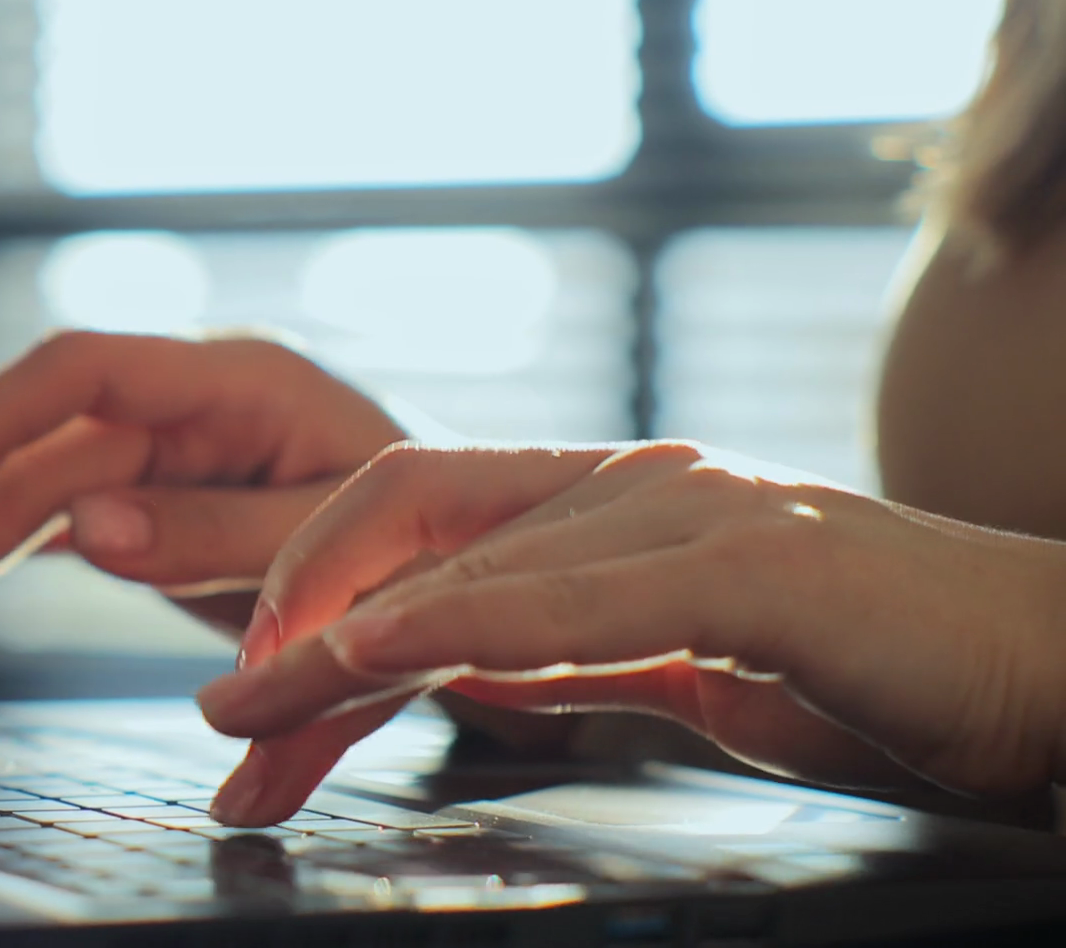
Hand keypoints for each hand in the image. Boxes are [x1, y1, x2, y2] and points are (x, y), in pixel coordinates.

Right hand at [0, 331, 405, 649]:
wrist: (456, 559)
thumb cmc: (419, 538)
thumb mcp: (338, 540)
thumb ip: (218, 531)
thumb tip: (85, 525)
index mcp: (236, 383)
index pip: (87, 371)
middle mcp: (183, 405)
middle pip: (40, 447)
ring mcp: (159, 451)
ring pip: (27, 485)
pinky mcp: (145, 500)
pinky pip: (45, 516)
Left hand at [196, 441, 1065, 825]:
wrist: (1051, 671)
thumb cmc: (873, 671)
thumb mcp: (675, 668)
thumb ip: (565, 650)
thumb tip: (454, 668)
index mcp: (602, 507)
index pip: (413, 529)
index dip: (310, 594)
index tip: (246, 691)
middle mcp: (630, 487)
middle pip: (410, 530)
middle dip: (293, 620)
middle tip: (219, 715)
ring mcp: (694, 513)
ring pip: (474, 560)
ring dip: (346, 635)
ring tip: (255, 698)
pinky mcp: (766, 565)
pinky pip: (592, 592)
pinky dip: (477, 621)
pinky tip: (392, 651)